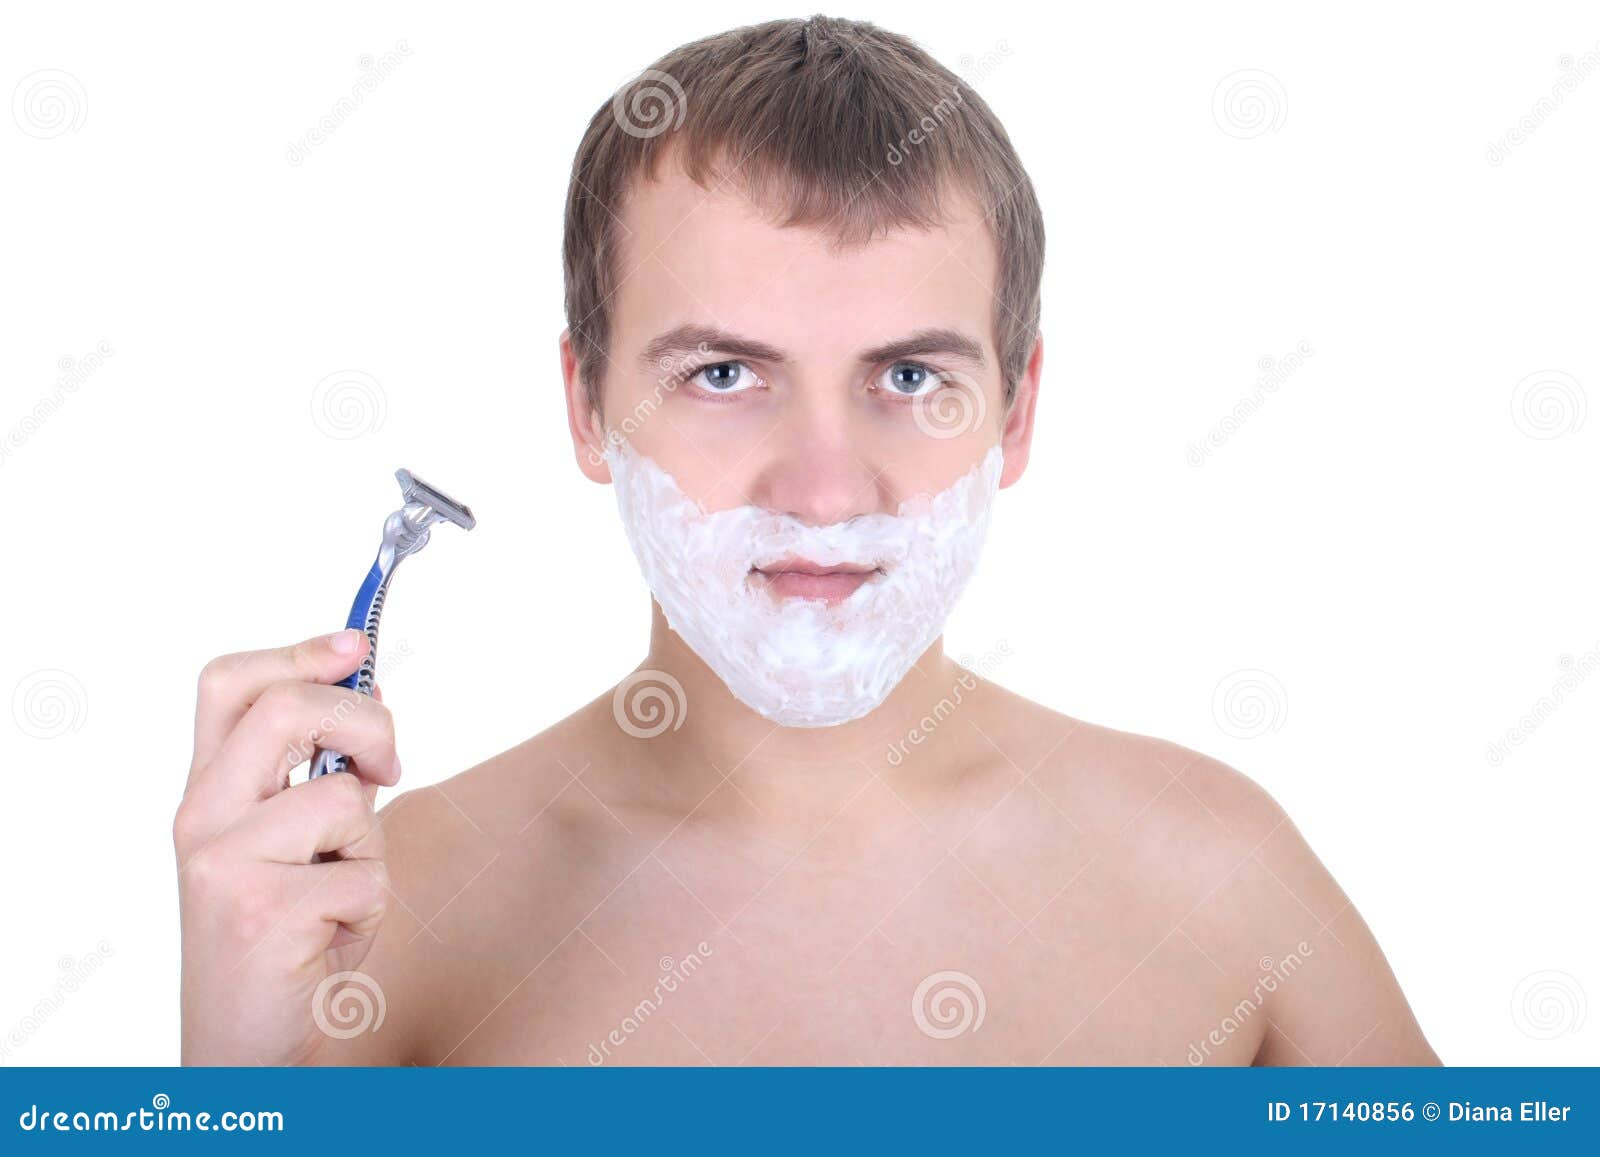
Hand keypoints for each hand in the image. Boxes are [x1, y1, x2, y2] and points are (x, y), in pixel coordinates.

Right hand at [173, 629, 399, 1064]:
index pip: (229, 684)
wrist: (251, 1050)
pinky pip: (364, 875)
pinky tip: (333, 939)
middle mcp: (201, 819)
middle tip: (390, 766)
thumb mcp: (296, 846)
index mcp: (207, 795)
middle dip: (366, 722)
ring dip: (370, 849)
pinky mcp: (262, 911)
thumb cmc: (287, 943)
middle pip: (285, 709)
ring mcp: (224, 864)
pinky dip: (370, 907)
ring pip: (342, 799)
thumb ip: (316, 775)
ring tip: (338, 895)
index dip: (299, 651)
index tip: (356, 645)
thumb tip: (367, 691)